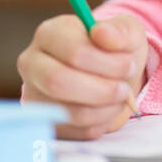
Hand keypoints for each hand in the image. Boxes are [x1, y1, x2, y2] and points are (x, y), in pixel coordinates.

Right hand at [17, 13, 148, 139]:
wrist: (112, 73)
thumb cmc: (115, 48)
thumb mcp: (126, 31)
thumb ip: (119, 30)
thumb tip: (101, 32)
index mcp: (50, 33)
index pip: (73, 51)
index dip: (107, 63)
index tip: (129, 65)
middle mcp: (32, 63)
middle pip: (59, 82)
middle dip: (102, 89)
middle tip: (124, 88)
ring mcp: (33, 94)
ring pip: (67, 112)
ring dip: (104, 108)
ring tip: (120, 97)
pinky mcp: (43, 121)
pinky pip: (73, 131)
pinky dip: (99, 123)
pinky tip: (108, 108)